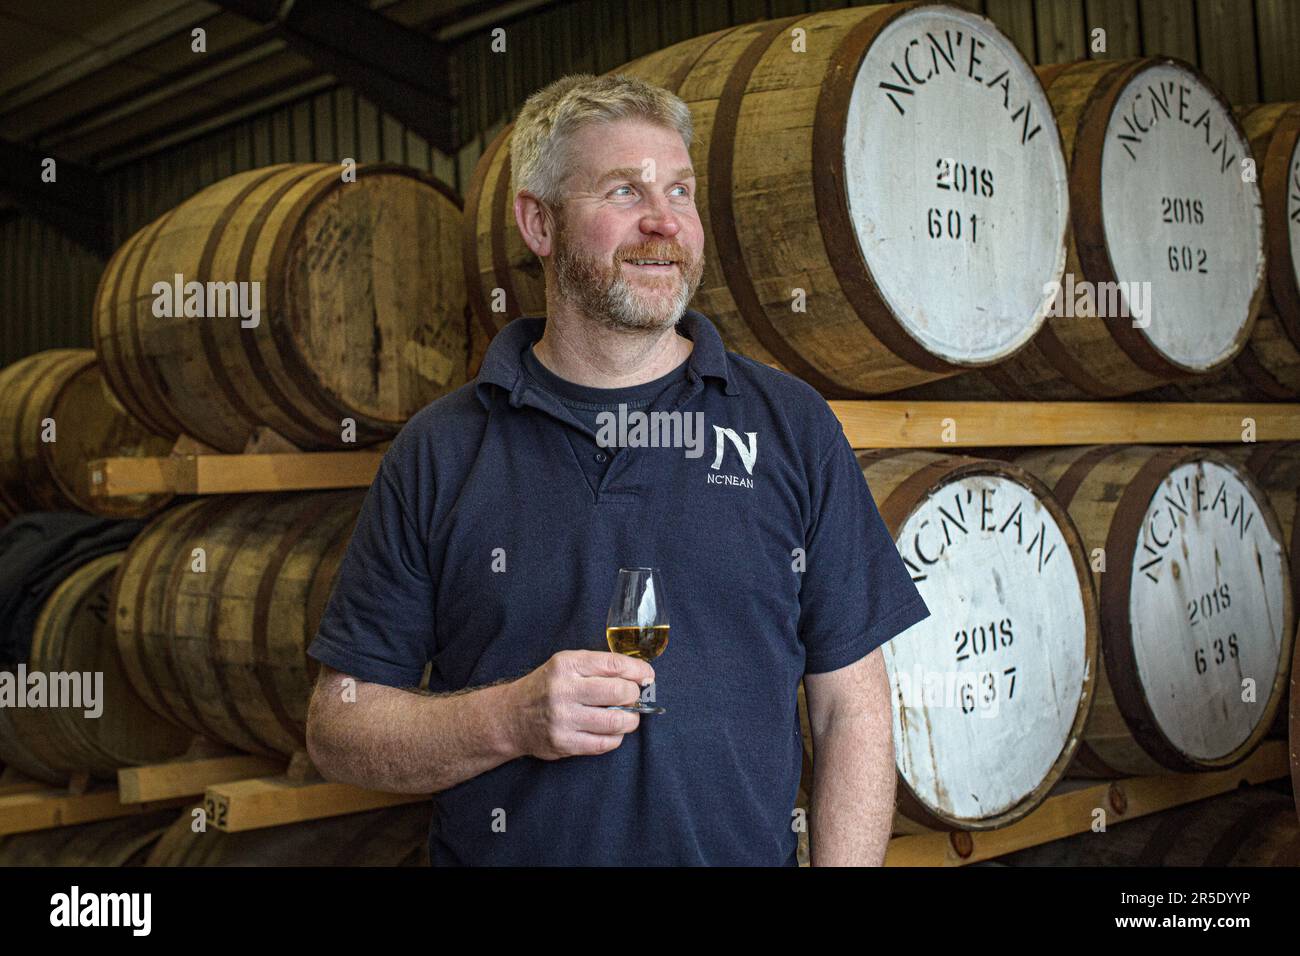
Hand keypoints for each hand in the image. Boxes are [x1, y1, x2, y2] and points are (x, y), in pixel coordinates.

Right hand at [506, 650, 653, 760]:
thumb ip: (598, 667)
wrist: (511, 716)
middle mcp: (564, 690)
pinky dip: (615, 737)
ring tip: (627, 716)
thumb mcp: (566, 665)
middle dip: (634, 695)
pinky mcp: (564, 743)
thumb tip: (639, 675)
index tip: (647, 676)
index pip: (614, 664)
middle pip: (619, 692)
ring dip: (630, 719)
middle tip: (633, 697)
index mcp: (567, 664)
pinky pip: (605, 743)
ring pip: (616, 721)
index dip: (638, 671)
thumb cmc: (547, 687)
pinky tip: (610, 730)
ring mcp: (563, 718)